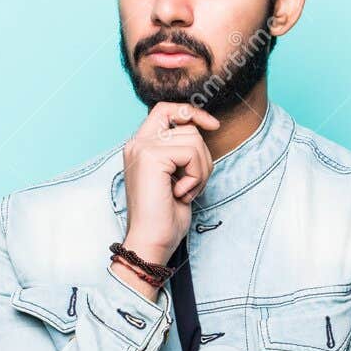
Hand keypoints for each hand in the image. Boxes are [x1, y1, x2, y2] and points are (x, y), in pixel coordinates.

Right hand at [119, 101, 219, 266]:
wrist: (151, 242)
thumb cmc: (165, 217)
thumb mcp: (178, 177)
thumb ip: (183, 152)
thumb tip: (204, 129)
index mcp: (140, 146)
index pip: (166, 109)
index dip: (191, 112)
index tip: (213, 126)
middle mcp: (137, 143)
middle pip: (188, 128)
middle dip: (202, 158)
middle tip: (192, 186)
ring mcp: (142, 148)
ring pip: (193, 140)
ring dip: (200, 170)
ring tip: (185, 191)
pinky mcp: (150, 156)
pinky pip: (191, 153)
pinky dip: (196, 176)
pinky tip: (181, 194)